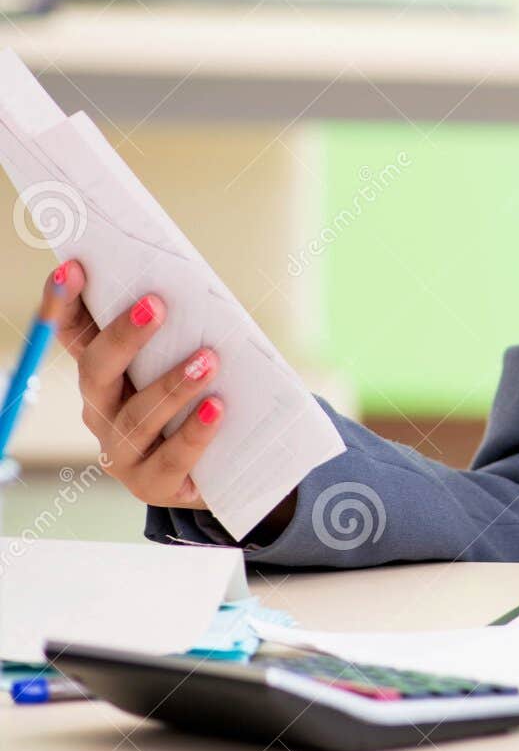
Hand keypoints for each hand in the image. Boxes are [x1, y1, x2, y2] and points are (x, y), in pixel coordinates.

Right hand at [42, 260, 222, 508]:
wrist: (221, 467)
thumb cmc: (197, 396)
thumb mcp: (184, 358)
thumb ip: (181, 329)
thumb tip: (193, 285)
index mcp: (103, 373)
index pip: (75, 334)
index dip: (65, 303)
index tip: (73, 267)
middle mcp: (101, 410)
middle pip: (97, 372)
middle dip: (123, 338)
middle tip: (155, 304)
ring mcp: (122, 451)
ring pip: (136, 417)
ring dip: (171, 385)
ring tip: (208, 360)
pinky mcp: (154, 483)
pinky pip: (172, 458)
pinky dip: (195, 431)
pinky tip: (218, 408)